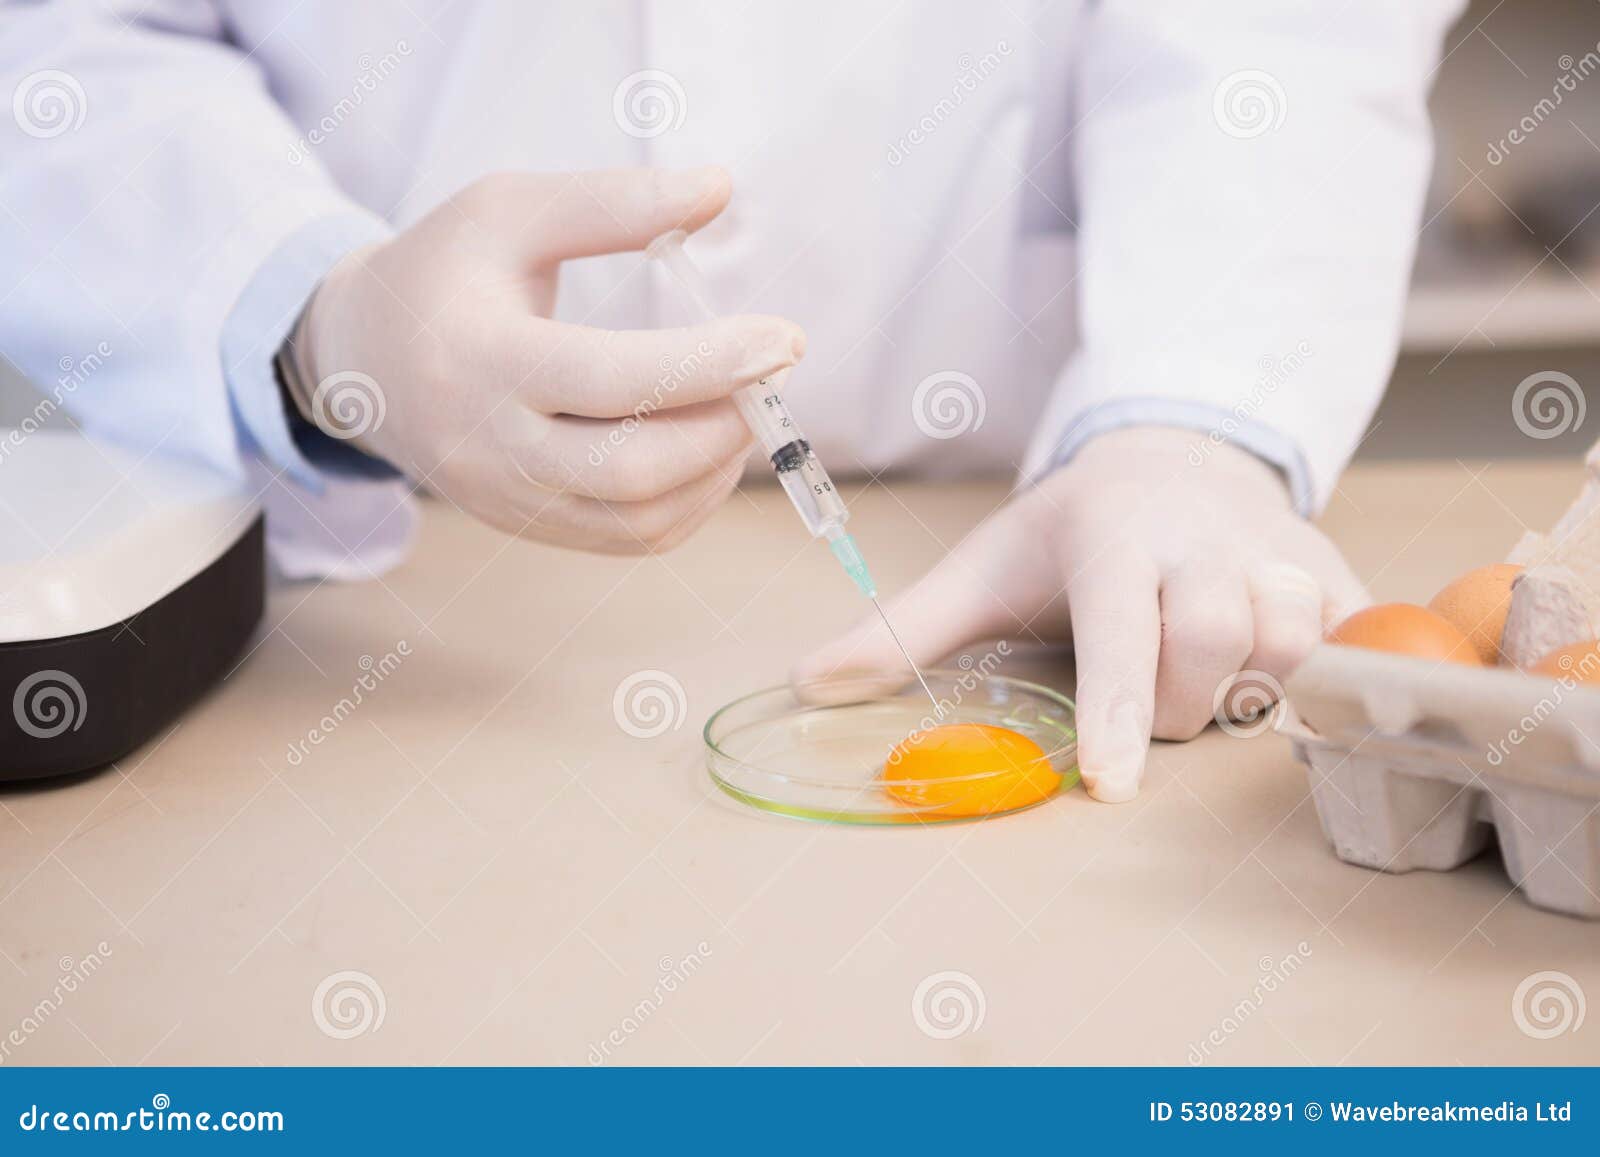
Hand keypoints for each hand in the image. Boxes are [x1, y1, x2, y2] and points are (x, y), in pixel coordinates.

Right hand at [282, 167, 804, 552]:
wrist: (363, 359)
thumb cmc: (446, 271)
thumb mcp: (510, 210)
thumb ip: (612, 202)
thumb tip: (721, 187)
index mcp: (481, 359)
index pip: (613, 379)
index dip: (712, 363)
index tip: (785, 337)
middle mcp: (491, 447)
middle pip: (633, 471)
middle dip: (726, 426)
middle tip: (773, 373)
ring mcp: (509, 500)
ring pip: (640, 519)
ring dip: (717, 468)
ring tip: (747, 404)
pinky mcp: (530, 527)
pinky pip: (631, 538)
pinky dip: (691, 500)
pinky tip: (710, 446)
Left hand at [793, 426, 1369, 801]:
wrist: (1174, 456)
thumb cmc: (1067, 532)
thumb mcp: (984, 568)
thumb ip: (904, 629)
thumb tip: (806, 683)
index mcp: (1109, 535)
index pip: (1120, 625)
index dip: (1117, 706)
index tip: (1110, 785)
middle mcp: (1199, 538)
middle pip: (1211, 643)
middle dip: (1176, 703)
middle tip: (1146, 703)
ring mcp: (1274, 551)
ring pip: (1288, 644)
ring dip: (1244, 686)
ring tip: (1202, 672)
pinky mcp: (1331, 571)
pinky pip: (1349, 642)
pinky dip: (1318, 674)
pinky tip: (1273, 674)